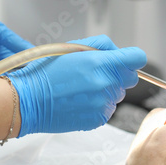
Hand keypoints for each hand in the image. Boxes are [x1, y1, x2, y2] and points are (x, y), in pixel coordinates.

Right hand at [7, 36, 146, 135]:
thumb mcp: (71, 47)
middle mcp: (106, 84)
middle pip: (130, 78)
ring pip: (118, 95)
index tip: (125, 60)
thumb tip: (117, 51)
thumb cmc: (45, 72)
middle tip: (95, 73)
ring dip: (106, 90)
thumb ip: (100, 45)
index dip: (131, 58)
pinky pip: (108, 109)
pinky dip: (98, 105)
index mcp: (101, 63)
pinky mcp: (99, 119)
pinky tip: (79, 101)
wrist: (28, 101)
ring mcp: (104, 104)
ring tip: (81, 88)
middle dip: (117, 74)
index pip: (137, 58)